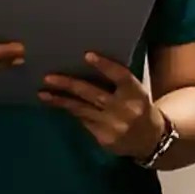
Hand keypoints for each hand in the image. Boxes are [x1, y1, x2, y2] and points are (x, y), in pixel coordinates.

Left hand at [39, 53, 165, 158]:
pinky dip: (71, 111)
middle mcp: (125, 109)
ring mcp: (113, 126)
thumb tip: (84, 68)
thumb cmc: (138, 107)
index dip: (105, 65)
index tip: (87, 55)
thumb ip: (116, 83)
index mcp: (136, 93)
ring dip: (61, 101)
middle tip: (49, 77)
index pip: (121, 76)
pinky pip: (83, 121)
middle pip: (94, 94)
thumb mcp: (135, 92)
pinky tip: (58, 104)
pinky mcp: (104, 138)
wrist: (151, 138)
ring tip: (43, 93)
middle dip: (70, 85)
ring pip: (82, 110)